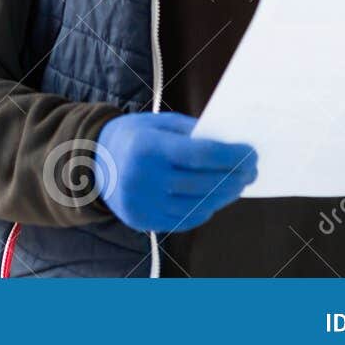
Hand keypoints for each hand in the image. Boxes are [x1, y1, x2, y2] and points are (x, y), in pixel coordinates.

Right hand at [92, 111, 256, 232]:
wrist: (92, 162)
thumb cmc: (135, 137)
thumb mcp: (158, 123)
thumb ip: (193, 133)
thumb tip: (233, 147)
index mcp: (147, 147)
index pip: (201, 154)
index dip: (232, 155)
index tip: (252, 153)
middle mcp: (143, 178)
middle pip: (204, 183)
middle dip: (235, 177)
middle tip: (252, 170)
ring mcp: (142, 204)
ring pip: (199, 204)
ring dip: (225, 195)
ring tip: (238, 184)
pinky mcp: (143, 221)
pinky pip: (186, 218)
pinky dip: (206, 208)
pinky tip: (215, 197)